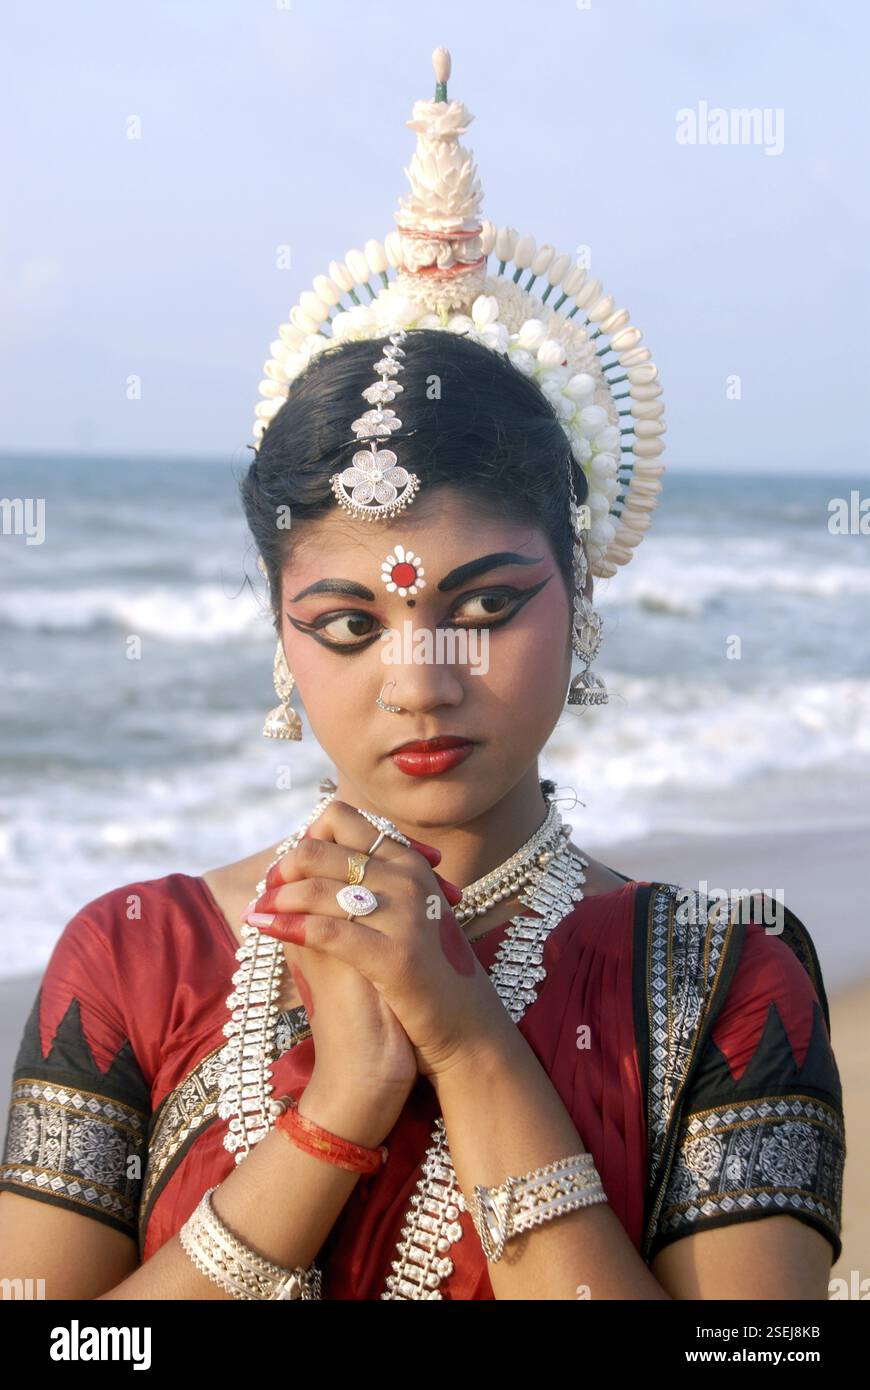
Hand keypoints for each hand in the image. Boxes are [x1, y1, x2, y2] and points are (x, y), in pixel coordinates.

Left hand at [245, 800, 510, 1078]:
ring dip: (278, 899)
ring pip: (318, 888)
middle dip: (284, 868)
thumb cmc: (426, 967)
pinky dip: (289, 927)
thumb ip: (372, 880)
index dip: (305, 839)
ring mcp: (405, 915)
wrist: (464, 1022)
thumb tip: (313, 855)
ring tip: (257, 912)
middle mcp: (408, 878)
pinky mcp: (395, 955)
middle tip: (267, 890)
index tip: (290, 869)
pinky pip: (327, 930)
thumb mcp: (406, 910)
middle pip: (320, 849)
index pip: (341, 818)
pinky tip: (266, 930)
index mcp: (408, 861)